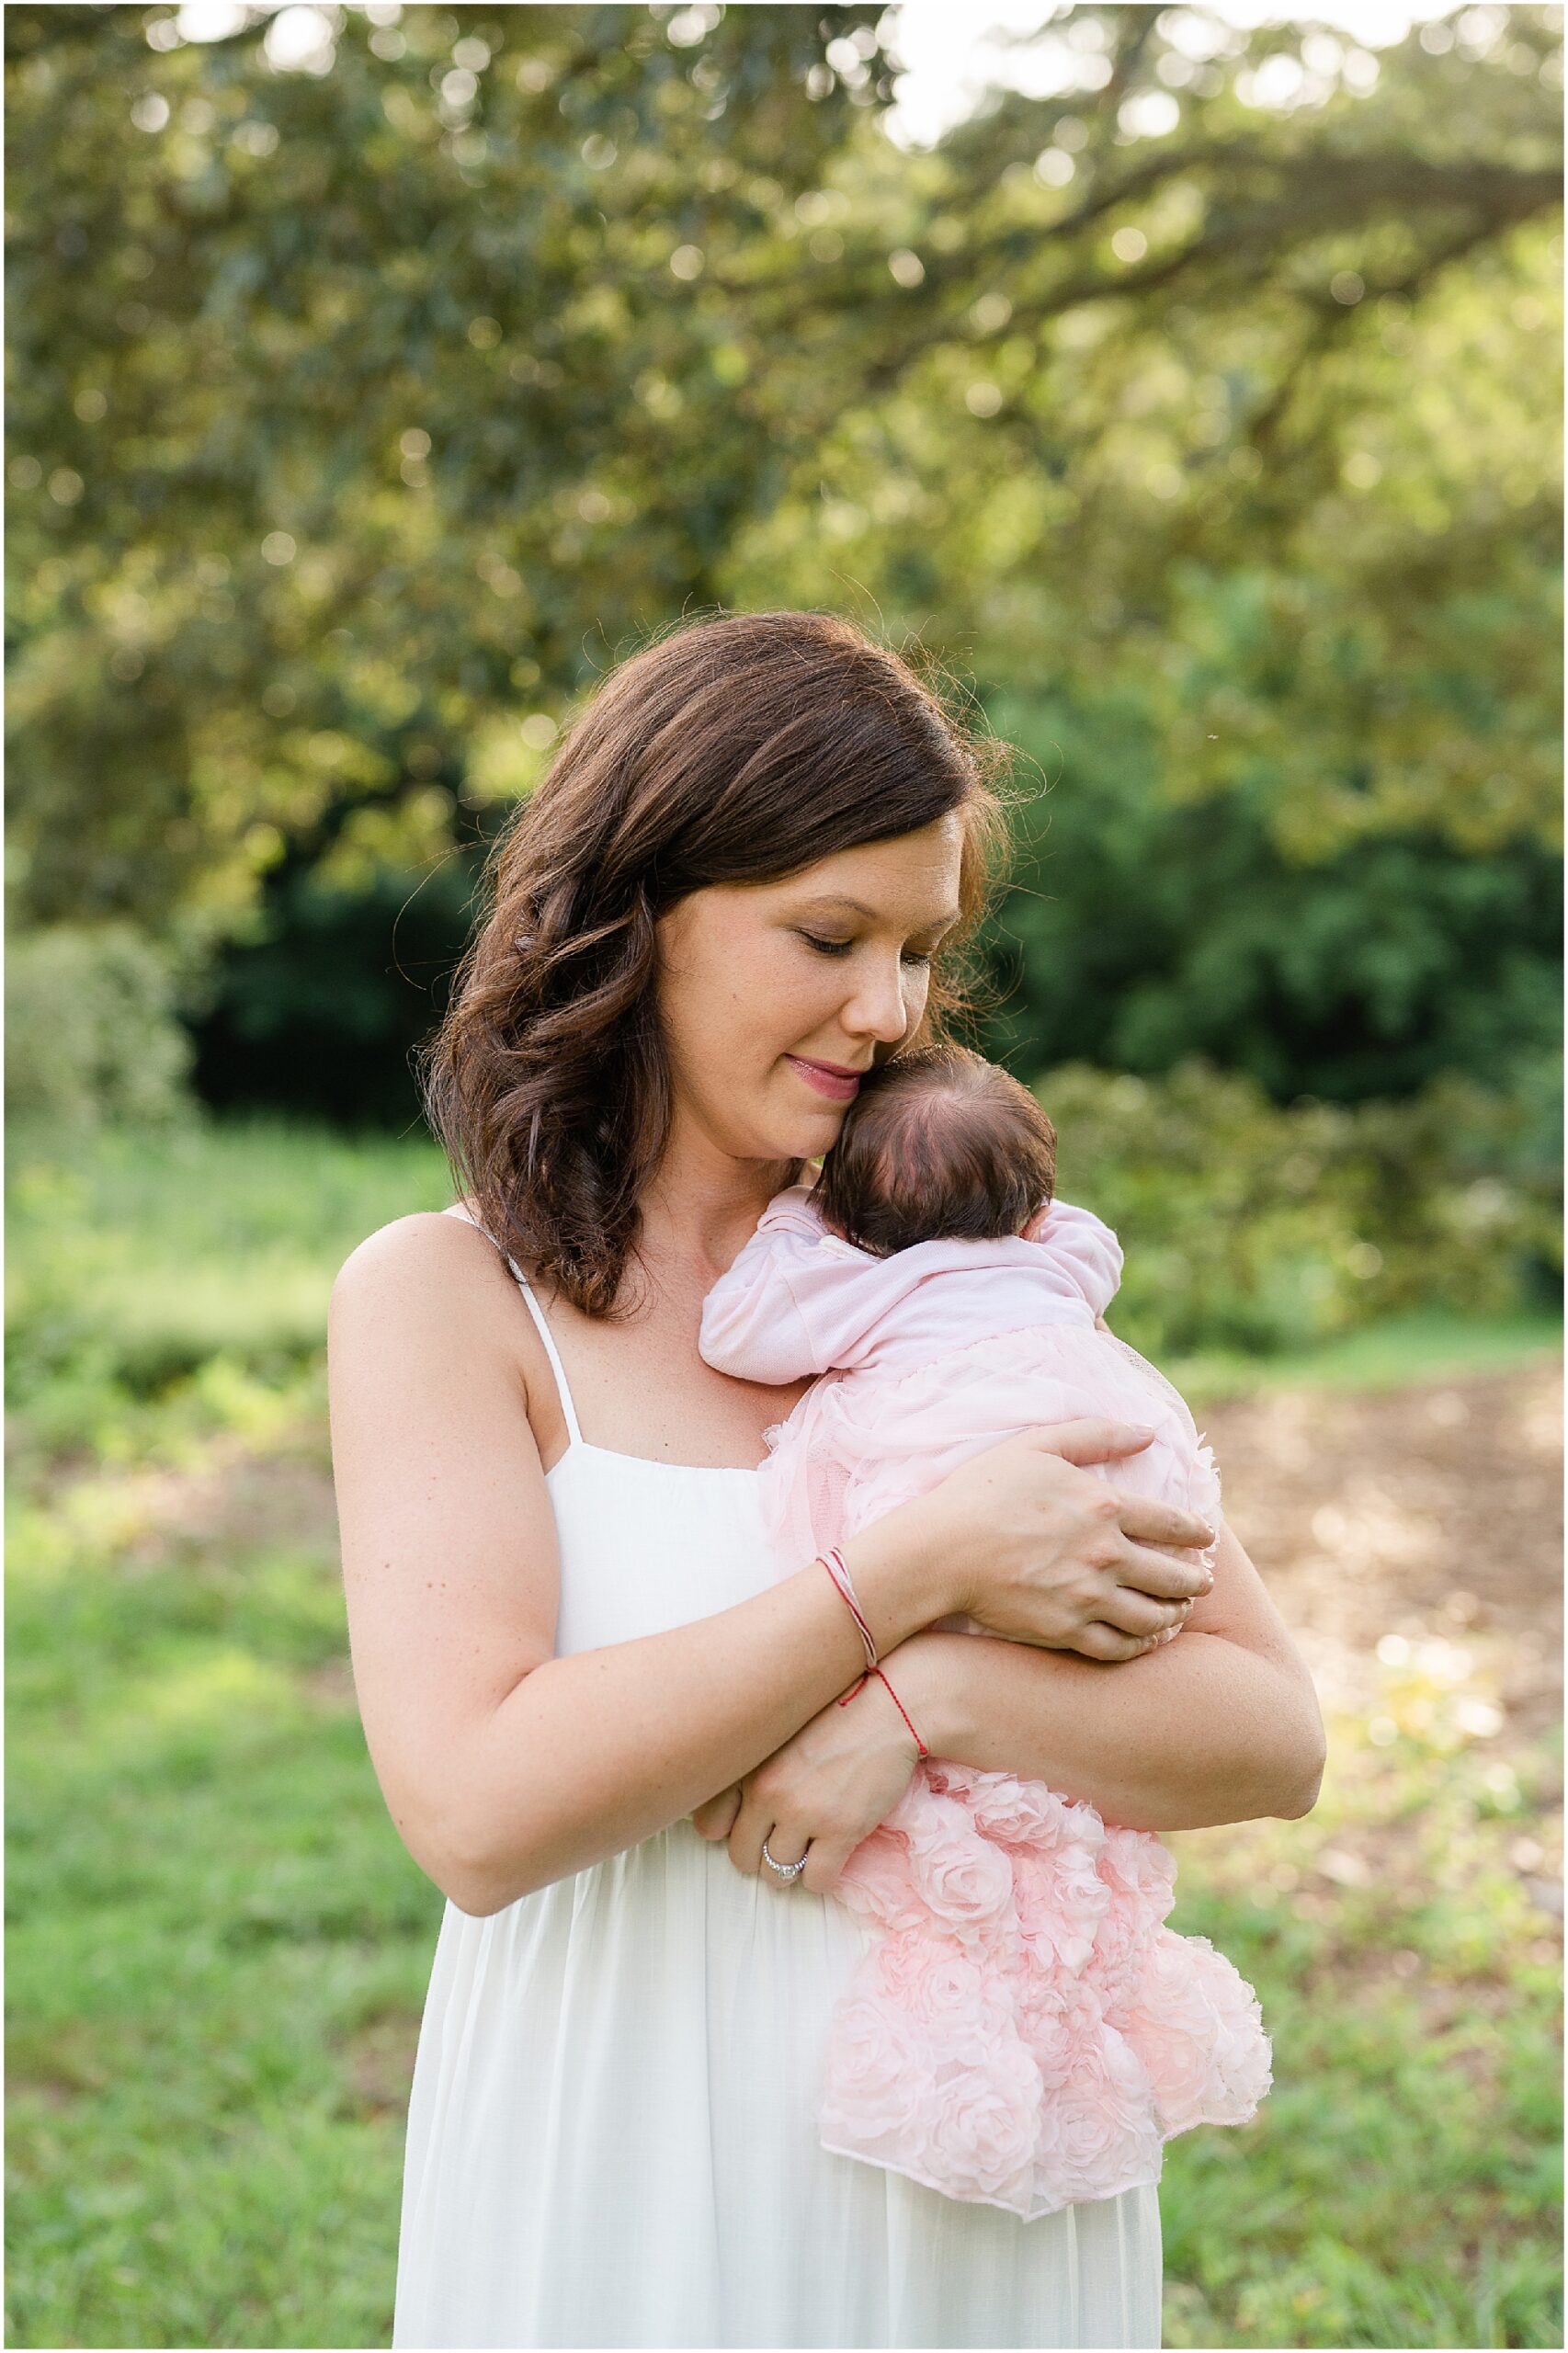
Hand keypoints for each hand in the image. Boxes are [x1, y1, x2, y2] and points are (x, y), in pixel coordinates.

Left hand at [689, 1667, 922, 1895]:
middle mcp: (766, 1792)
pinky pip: (816, 1881)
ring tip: (807, 1852)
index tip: (750, 1829)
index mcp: (748, 1765)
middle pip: (742, 1857)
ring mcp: (803, 1813)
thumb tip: (725, 1810)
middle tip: (782, 1844)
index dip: (730, 1833)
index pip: (709, 1825)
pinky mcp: (840, 1830)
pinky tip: (831, 1857)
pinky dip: (821, 1878)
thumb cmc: (836, 1716)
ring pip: (777, 1873)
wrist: (888, 1709)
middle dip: (760, 1858)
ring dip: (791, 1870)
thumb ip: (751, 1765)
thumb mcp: (779, 1730)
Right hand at [902, 1419, 1215, 1660]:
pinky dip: (1143, 1645)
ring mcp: (1088, 1598)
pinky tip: (1146, 1638)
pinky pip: (1122, 1647)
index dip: (1198, 1532)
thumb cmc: (984, 1492)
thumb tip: (1149, 1432)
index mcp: (1105, 1505)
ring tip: (1179, 1611)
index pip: (1174, 1524)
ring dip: (1176, 1614)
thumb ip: (1096, 1434)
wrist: (940, 1551)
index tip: (1206, 1537)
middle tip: (1203, 1582)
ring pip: (1155, 1617)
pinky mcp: (1067, 1632)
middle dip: (1197, 1580)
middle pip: (1175, 1576)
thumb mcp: (1038, 1445)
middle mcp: (1107, 1555)